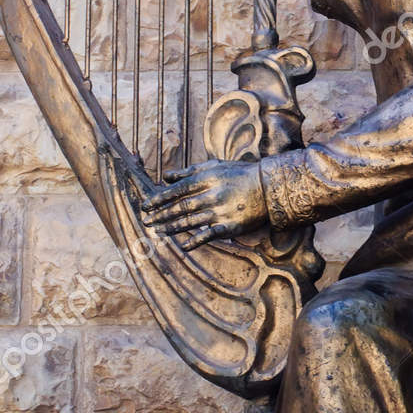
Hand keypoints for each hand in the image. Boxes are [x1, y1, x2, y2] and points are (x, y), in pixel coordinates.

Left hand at [140, 160, 266, 249]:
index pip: (176, 191)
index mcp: (205, 180)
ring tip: (158, 232)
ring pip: (191, 221)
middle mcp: (211, 195)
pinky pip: (210, 235)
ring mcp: (220, 211)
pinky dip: (197, 241)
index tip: (145, 206)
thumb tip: (166, 176)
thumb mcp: (214, 166)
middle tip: (146, 222)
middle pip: (180, 207)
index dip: (159, 199)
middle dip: (161, 215)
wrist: (267, 186)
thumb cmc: (238, 174)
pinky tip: (184, 246)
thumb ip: (188, 171)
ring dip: (172, 228)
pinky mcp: (231, 225)